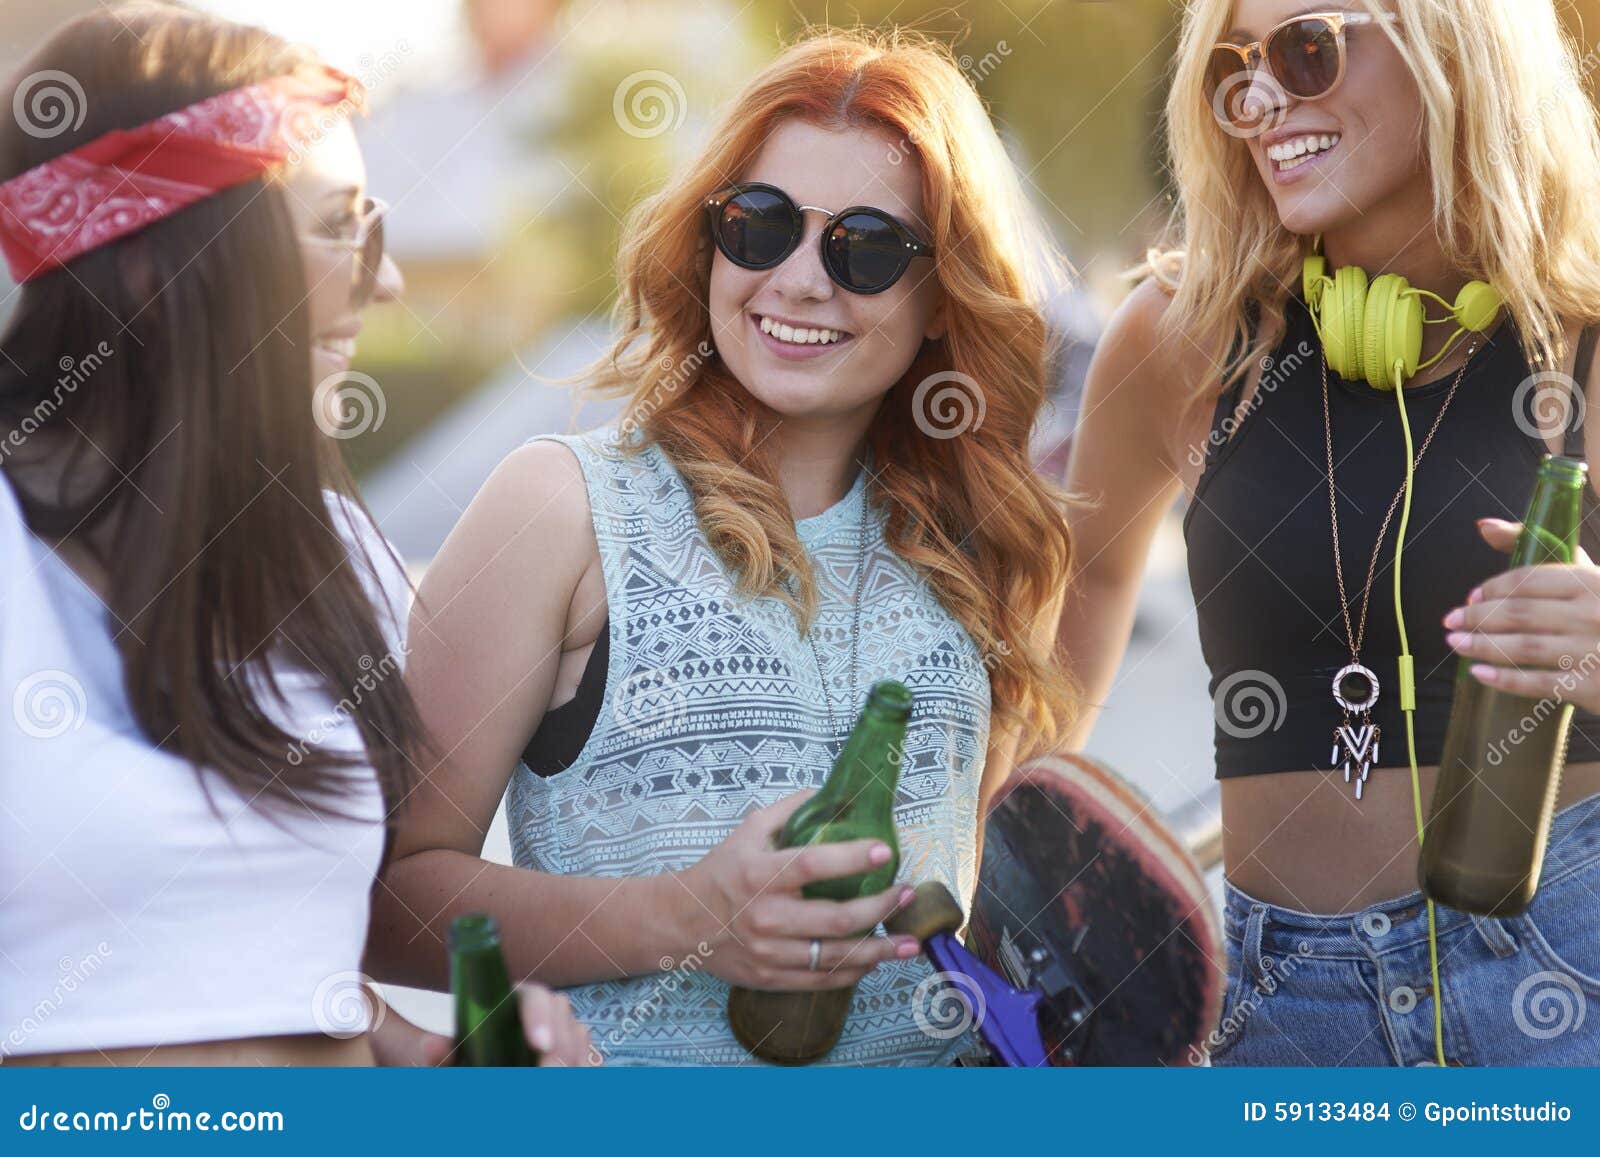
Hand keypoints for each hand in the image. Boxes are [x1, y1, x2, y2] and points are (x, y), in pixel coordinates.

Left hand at [366, 982, 599, 1066]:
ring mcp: (566, 1034)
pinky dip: (582, 1073)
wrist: (483, 1065)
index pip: (536, 998)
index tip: (537, 1043)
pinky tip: (570, 1089)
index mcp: (517, 1001)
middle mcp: (547, 1012)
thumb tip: (431, 1045)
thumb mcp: (455, 1055)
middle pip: (565, 1020)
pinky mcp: (576, 1056)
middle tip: (548, 1076)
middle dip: (561, 1050)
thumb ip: (443, 1052)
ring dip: (573, 1064)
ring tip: (557, 1087)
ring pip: (580, 1042)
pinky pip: (587, 1062)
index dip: (540, 1017)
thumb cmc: (471, 1055)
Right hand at [677, 790, 921, 990]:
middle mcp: (766, 916)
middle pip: (836, 918)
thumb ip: (790, 811)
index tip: (884, 850)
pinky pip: (822, 980)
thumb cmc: (722, 870)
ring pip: (836, 956)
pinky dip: (854, 971)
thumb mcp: (748, 831)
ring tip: (910, 941)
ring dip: (880, 950)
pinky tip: (876, 960)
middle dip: (881, 907)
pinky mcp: (771, 977)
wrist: (682, 922)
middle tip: (907, 893)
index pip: (812, 864)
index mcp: (760, 875)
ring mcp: (769, 952)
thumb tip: (833, 794)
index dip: (851, 858)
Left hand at [1442, 518, 1599, 711]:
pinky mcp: (1592, 685)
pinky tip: (1479, 673)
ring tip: (1455, 644)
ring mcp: (1594, 651)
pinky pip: (1539, 682)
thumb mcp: (1587, 575)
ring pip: (1525, 646)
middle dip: (1476, 617)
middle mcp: (1594, 613)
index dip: (1491, 588)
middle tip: (1450, 622)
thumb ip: (1538, 546)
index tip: (1470, 596)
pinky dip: (1505, 679)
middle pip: (1520, 613)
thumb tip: (1483, 526)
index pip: (1528, 580)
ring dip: (1481, 645)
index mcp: (1592, 581)